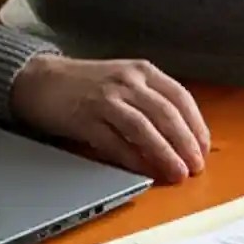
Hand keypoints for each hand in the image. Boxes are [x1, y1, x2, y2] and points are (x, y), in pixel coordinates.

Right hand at [9, 54, 209, 183]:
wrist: (41, 79)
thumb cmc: (86, 84)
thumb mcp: (124, 79)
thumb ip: (151, 99)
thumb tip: (182, 135)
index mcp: (142, 70)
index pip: (180, 97)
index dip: (196, 125)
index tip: (203, 148)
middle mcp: (126, 81)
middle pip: (166, 114)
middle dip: (185, 144)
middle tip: (196, 166)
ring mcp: (105, 98)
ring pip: (144, 128)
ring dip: (164, 154)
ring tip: (177, 173)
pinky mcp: (86, 117)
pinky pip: (115, 142)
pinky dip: (133, 159)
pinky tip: (143, 171)